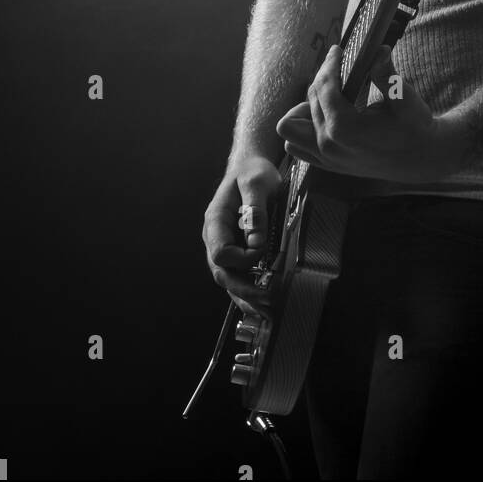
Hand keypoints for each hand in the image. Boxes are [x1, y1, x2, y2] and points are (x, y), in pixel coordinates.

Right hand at [202, 157, 280, 314]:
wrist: (251, 168)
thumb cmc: (252, 172)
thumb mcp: (256, 182)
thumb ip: (255, 211)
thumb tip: (257, 243)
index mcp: (215, 221)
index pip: (221, 252)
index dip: (241, 258)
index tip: (262, 252)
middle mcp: (215, 238)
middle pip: (222, 272)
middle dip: (243, 289)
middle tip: (267, 301)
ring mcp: (225, 246)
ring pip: (229, 280)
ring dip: (246, 297)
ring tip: (267, 312)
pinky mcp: (237, 251)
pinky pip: (238, 276)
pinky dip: (249, 292)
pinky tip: (262, 306)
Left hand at [275, 44, 459, 183]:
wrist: (421, 159)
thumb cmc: (415, 126)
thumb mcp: (405, 98)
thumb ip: (387, 75)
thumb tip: (378, 49)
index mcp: (345, 127)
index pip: (324, 87)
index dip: (330, 64)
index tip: (337, 50)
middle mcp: (329, 144)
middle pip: (311, 99)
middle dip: (323, 78)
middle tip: (339, 66)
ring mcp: (325, 158)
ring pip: (290, 127)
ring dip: (304, 107)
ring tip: (327, 96)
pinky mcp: (326, 164)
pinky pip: (295, 146)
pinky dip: (302, 128)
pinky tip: (323, 116)